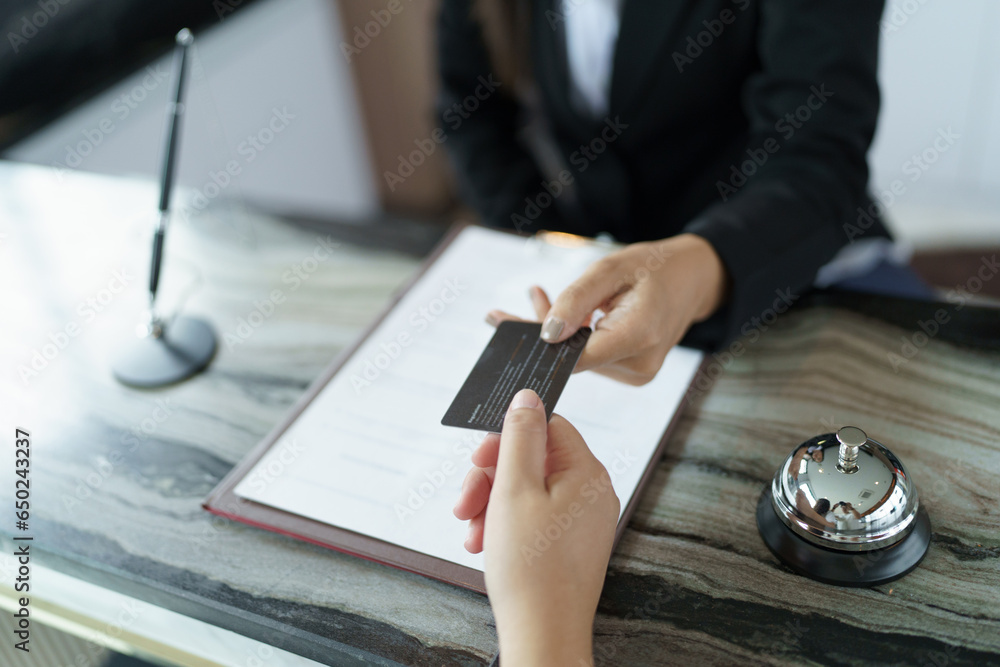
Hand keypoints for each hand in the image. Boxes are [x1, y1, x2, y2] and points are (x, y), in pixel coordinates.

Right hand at [453, 389, 619, 664]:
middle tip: (465, 500)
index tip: (478, 458)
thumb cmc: (531, 569)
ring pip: (528, 491)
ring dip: (491, 504)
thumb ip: (520, 437)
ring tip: (470, 530)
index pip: (548, 426)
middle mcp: (590, 494)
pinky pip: (533, 518)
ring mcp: (581, 522)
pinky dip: (504, 525)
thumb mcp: (514, 490)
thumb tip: (529, 395)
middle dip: (491, 477)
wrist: (543, 636)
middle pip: (533, 460)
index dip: (508, 438)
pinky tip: (482, 544)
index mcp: (587, 474)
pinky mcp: (569, 546)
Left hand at [488, 233, 727, 384]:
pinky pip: (589, 359)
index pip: (576, 356)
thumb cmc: (654, 267)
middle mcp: (640, 365)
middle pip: (572, 358)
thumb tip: (545, 335)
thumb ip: (576, 299)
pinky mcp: (631, 374)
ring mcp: (637, 374)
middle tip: (505, 310)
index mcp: (639, 335)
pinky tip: (561, 315)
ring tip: (538, 296)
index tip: (502, 326)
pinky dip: (572, 338)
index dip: (538, 346)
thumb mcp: (610, 268)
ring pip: (577, 359)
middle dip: (539, 332)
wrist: (692, 280)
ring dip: (554, 333)